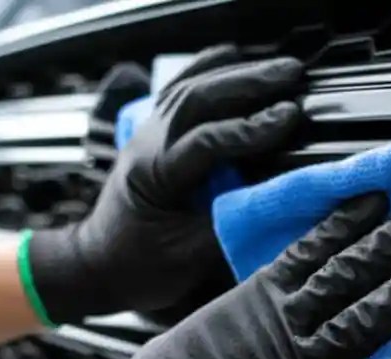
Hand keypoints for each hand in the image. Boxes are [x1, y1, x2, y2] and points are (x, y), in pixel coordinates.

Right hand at [8, 194, 390, 358]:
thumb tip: (259, 311)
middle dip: (388, 244)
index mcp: (245, 304)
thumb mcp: (192, 339)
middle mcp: (273, 331)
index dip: (349, 223)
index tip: (380, 199)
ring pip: (358, 325)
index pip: (308, 251)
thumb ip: (237, 320)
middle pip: (343, 276)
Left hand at [26, 45, 303, 324]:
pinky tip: (232, 57)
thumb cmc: (139, 268)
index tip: (290, 119)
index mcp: (154, 177)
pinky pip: (180, 90)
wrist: (98, 265)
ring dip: (236, 73)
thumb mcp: (191, 256)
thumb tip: (279, 201)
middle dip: (248, 83)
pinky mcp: (154, 133)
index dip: (250, 128)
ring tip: (279, 68)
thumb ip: (233, 223)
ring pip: (189, 88)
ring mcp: (148, 134)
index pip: (205, 140)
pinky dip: (207, 69)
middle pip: (196, 99)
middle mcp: (147, 145)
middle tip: (292, 76)